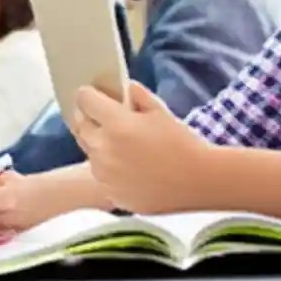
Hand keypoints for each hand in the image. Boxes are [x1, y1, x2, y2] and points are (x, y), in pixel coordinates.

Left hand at [71, 81, 213, 214]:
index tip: (92, 94)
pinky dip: (107, 167)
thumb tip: (125, 87)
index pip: (84, 100)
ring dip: (96, 142)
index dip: (88, 94)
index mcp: (115, 124)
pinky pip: (101, 174)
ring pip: (88, 151)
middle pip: (80, 125)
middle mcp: (103, 149)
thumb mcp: (161, 111)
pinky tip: (127, 165)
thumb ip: (137, 95)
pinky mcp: (111, 192)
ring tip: (117, 142)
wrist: (200, 182)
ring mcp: (104, 174)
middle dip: (87, 116)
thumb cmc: (183, 143)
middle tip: (97, 114)